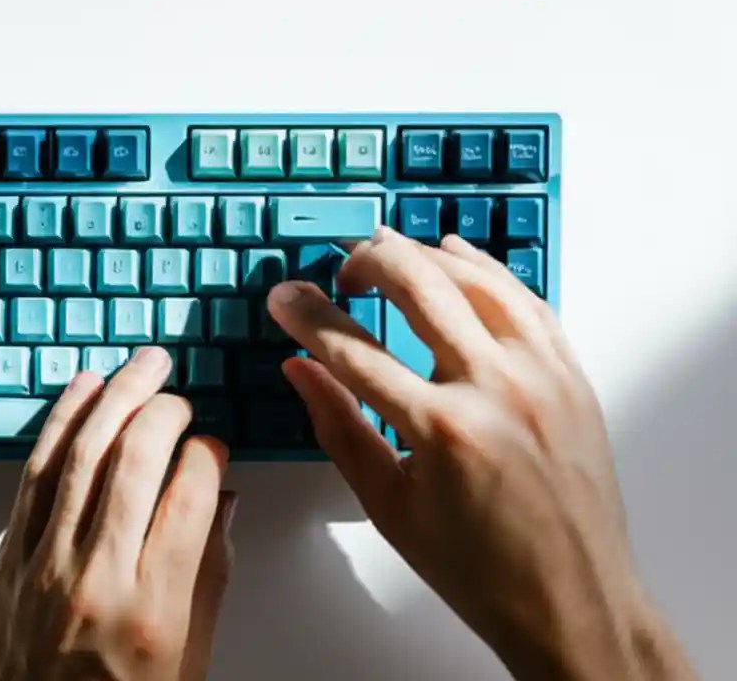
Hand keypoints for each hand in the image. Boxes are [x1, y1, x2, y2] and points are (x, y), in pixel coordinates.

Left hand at [0, 347, 235, 680]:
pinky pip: (34, 473)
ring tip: (142, 364)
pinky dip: (59, 423)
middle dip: (164, 411)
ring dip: (115, 396)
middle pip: (134, 462)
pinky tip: (82, 390)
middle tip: (181, 397)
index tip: (215, 446)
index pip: (190, 499)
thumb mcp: (185, 662)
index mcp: (153, 611)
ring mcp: (44, 563)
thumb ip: (206, 581)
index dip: (208, 456)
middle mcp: (96, 579)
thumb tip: (222, 506)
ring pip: (81, 454)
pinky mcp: (8, 557)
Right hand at [267, 228, 693, 680]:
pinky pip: (526, 300)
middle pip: (419, 286)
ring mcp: (542, 375)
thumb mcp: (389, 506)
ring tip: (387, 254)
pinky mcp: (571, 374)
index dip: (308, 316)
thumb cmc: (479, 569)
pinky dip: (486, 270)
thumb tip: (300, 370)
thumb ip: (339, 428)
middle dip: (367, 263)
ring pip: (476, 279)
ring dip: (424, 255)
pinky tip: (457, 258)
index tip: (284, 298)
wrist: (572, 601)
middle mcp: (496, 388)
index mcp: (442, 429)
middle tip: (339, 273)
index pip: (354, 349)